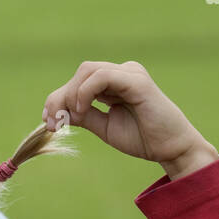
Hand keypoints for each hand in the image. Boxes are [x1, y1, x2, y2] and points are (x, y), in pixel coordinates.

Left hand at [42, 61, 217, 178]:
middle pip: (80, 73)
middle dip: (59, 97)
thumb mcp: (104, 127)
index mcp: (114, 83)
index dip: (57, 98)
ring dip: (70, 95)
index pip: (78, 80)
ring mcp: (130, 74)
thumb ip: (84, 116)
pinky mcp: (137, 81)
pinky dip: (85, 92)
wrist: (171, 148)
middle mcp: (122, 73)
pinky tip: (82, 110)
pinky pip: (102, 76)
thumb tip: (59, 112)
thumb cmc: (142, 137)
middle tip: (52, 124)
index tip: (47, 122)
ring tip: (71, 119)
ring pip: (87, 71)